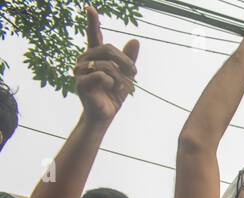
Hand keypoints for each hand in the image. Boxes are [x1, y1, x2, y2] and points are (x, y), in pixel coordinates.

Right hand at [75, 7, 138, 123]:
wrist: (105, 114)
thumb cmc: (113, 94)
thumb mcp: (126, 75)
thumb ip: (129, 59)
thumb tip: (135, 40)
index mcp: (94, 56)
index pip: (93, 35)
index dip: (92, 22)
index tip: (90, 7)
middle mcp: (84, 59)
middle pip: (108, 49)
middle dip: (126, 62)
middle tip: (134, 74)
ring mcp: (80, 70)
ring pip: (107, 64)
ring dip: (121, 78)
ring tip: (121, 87)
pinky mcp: (80, 82)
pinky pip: (103, 76)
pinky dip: (112, 84)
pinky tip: (110, 90)